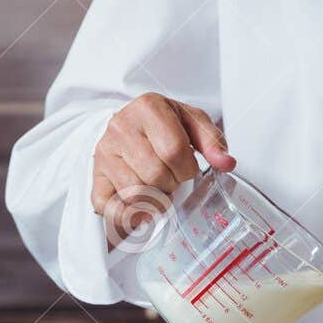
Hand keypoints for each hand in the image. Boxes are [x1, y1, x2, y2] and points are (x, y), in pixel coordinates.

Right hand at [93, 93, 235, 244]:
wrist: (130, 125)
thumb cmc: (164, 126)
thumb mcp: (193, 123)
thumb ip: (212, 142)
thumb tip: (226, 163)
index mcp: (148, 107)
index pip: (173, 150)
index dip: (187, 168)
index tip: (187, 168)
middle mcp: (121, 126)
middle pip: (155, 173)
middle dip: (172, 183)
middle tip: (172, 177)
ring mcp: (104, 153)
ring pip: (136, 193)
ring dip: (155, 198)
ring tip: (158, 186)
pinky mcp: (96, 177)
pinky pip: (111, 208)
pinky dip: (130, 215)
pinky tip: (141, 205)